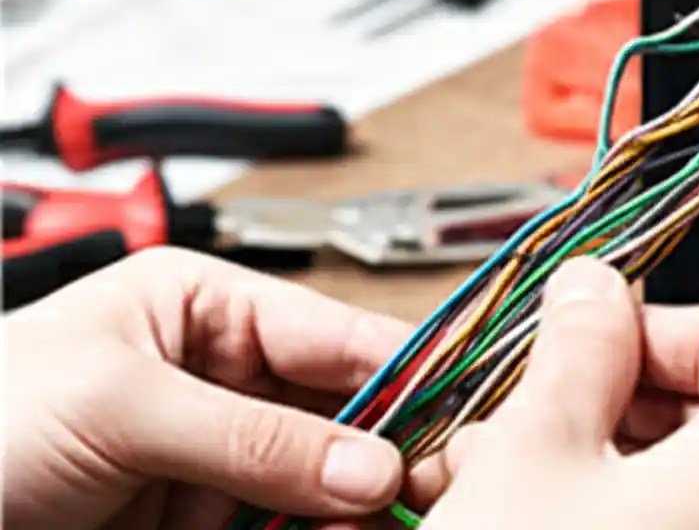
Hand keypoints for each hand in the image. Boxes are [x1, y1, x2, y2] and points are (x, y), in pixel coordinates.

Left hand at [3, 247, 414, 529]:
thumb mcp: (119, 407)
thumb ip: (251, 437)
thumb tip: (367, 462)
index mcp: (203, 309)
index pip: (330, 332)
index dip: (401, 369)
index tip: (459, 409)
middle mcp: (223, 378)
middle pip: (342, 410)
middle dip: (389, 447)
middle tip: (437, 484)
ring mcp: (217, 456)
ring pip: (324, 478)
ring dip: (360, 504)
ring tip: (396, 522)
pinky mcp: (204, 522)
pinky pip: (287, 529)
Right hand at [410, 258, 698, 529]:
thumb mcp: (539, 454)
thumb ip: (575, 348)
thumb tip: (591, 289)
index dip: (640, 322)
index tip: (575, 338)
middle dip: (610, 396)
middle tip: (533, 412)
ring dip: (603, 459)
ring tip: (511, 475)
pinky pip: (697, 525)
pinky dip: (624, 512)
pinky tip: (542, 519)